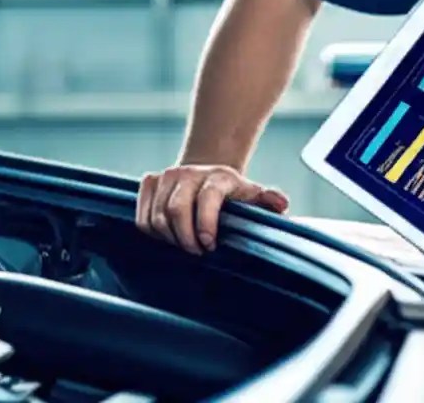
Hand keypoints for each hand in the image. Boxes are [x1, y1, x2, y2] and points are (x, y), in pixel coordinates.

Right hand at [137, 165, 288, 254]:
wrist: (206, 175)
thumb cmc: (232, 194)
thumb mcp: (253, 196)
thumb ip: (268, 201)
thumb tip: (281, 203)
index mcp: (218, 176)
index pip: (206, 198)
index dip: (205, 224)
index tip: (209, 245)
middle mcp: (189, 172)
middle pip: (175, 209)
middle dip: (184, 238)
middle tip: (196, 252)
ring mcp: (166, 176)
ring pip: (156, 217)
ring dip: (169, 238)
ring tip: (186, 244)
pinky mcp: (149, 183)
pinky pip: (142, 217)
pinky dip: (153, 233)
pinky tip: (169, 236)